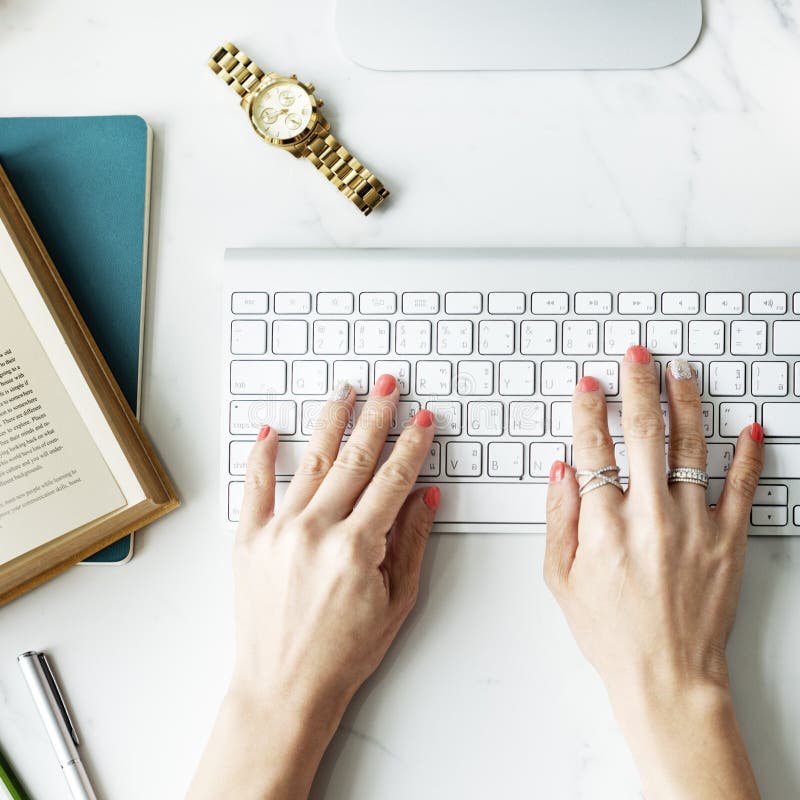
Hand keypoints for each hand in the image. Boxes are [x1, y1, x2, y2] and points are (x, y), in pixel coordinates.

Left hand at [188, 374, 439, 799]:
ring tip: (345, 391)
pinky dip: (264, 455)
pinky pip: (255, 487)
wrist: (284, 688)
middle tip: (387, 385)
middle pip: (354, 459)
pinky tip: (273, 429)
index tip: (422, 419)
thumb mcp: (396, 602)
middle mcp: (315, 531)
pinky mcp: (248, 540)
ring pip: (311, 462)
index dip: (411, 445)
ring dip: (331, 422)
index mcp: (356, 548)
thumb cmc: (344, 653)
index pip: (392, 479)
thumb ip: (412, 542)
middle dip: (375, 417)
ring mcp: (278, 532)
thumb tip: (426, 494)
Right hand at [545, 347, 763, 799]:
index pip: (592, 445)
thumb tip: (560, 470)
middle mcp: (649, 513)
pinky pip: (741, 486)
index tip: (587, 385)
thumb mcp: (561, 579)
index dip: (587, 407)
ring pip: (691, 445)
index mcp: (603, 522)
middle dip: (637, 384)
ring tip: (680, 373)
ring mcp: (693, 523)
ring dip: (684, 402)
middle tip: (636, 355)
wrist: (667, 676)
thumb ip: (558, 518)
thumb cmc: (612, 633)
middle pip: (642, 430)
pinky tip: (749, 428)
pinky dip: (748, 454)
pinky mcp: (727, 539)